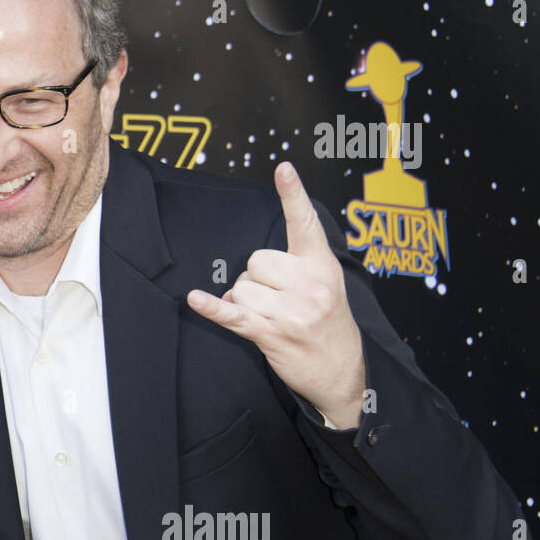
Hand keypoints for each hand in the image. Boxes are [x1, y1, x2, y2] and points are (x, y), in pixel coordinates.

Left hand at [187, 162, 365, 428]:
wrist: (344, 371)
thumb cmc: (328, 324)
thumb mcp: (327, 285)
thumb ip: (297, 265)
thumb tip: (252, 265)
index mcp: (322, 266)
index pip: (305, 223)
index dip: (293, 194)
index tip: (283, 169)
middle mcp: (309, 284)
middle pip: (255, 260)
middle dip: (256, 280)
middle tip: (278, 300)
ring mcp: (290, 310)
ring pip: (240, 287)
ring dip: (245, 302)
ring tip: (271, 317)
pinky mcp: (271, 334)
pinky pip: (234, 315)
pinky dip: (212, 308)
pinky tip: (196, 299)